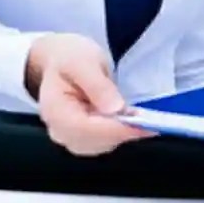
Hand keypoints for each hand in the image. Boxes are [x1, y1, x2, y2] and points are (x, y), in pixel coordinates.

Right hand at [26, 33, 154, 155]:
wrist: (59, 60)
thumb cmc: (69, 57)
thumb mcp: (82, 60)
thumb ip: (97, 84)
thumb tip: (116, 109)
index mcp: (54, 111)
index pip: (85, 129)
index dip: (116, 129)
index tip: (143, 123)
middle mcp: (60, 131)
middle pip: (95, 142)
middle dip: (123, 131)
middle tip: (150, 119)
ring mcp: (71, 138)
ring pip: (102, 145)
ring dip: (124, 133)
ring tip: (142, 116)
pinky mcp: (83, 138)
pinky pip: (105, 142)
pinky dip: (121, 133)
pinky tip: (132, 119)